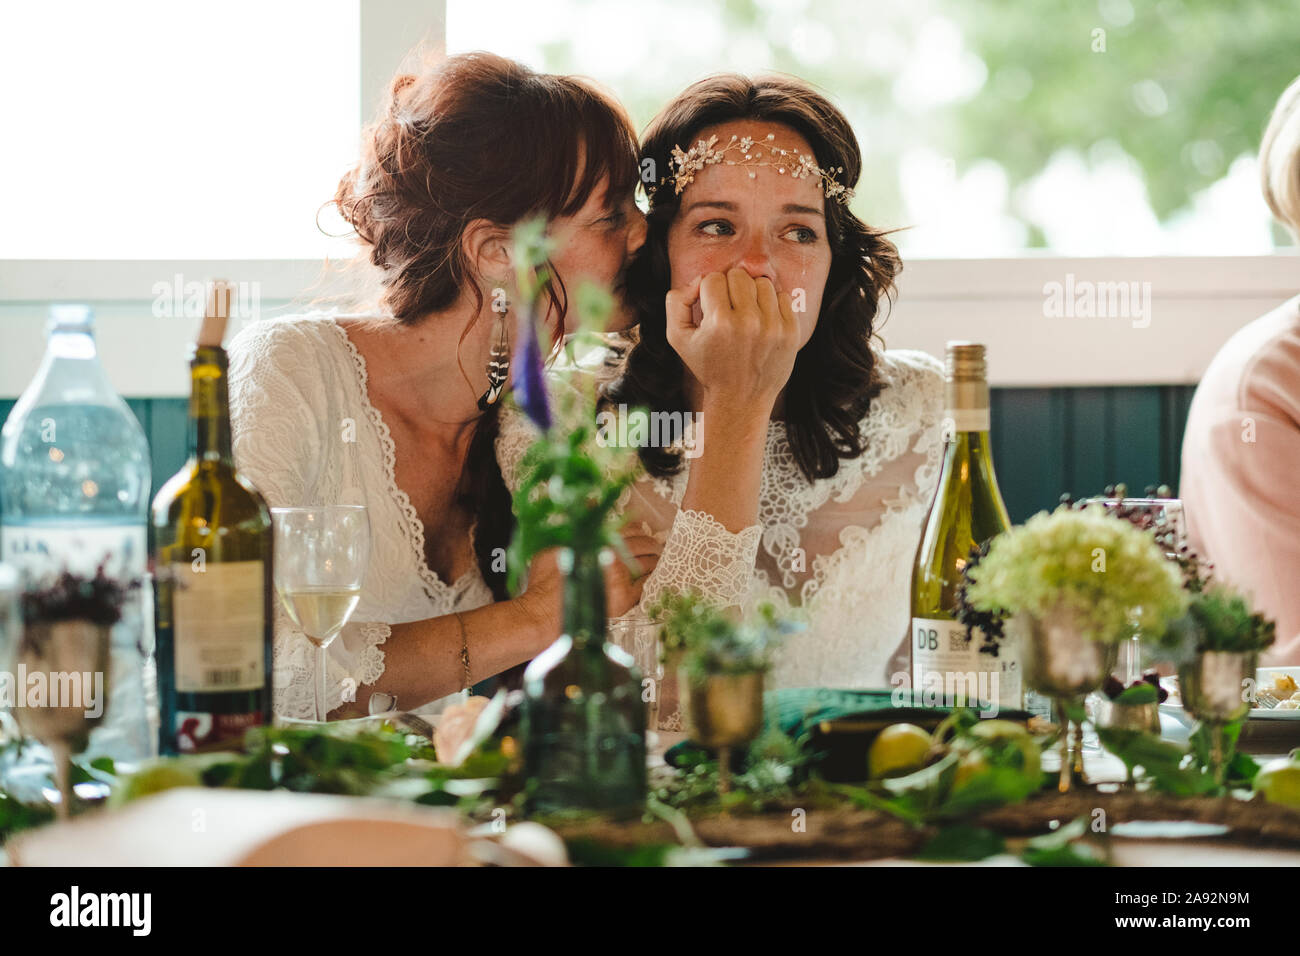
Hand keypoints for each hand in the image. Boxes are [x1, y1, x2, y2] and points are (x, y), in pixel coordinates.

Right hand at [515, 534, 661, 634]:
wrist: (544, 611)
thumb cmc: (547, 578)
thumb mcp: (558, 542)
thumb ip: (579, 521)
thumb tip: (591, 501)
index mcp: (600, 540)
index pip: (629, 528)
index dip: (636, 528)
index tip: (638, 530)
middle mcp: (614, 557)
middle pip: (643, 544)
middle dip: (649, 543)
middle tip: (653, 544)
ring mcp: (622, 579)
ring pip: (648, 563)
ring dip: (653, 559)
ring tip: (654, 558)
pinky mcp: (625, 599)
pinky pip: (645, 584)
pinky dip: (648, 578)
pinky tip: (647, 576)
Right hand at [665, 268, 799, 417]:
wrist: (741, 399)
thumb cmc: (708, 366)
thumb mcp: (678, 338)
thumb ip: (676, 302)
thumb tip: (697, 280)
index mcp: (720, 323)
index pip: (713, 279)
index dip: (708, 291)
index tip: (710, 309)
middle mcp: (748, 322)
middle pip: (738, 275)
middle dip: (729, 287)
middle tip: (728, 309)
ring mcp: (773, 326)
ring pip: (762, 282)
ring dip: (752, 294)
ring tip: (746, 314)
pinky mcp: (791, 331)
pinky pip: (782, 296)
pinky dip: (771, 304)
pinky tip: (762, 321)